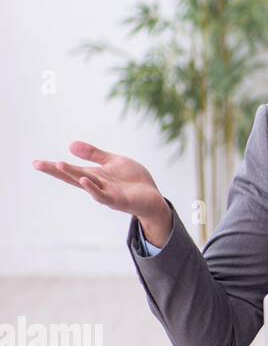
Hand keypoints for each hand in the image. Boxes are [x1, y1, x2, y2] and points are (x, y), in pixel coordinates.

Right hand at [33, 141, 171, 243]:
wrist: (152, 197)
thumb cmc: (132, 180)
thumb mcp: (113, 162)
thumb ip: (94, 154)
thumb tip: (70, 144)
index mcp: (95, 175)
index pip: (71, 170)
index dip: (54, 167)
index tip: (36, 162)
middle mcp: (97, 185)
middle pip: (73, 176)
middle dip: (56, 170)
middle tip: (38, 164)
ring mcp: (107, 193)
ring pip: (86, 183)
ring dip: (72, 174)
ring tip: (58, 164)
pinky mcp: (118, 201)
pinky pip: (103, 196)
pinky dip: (93, 189)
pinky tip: (84, 179)